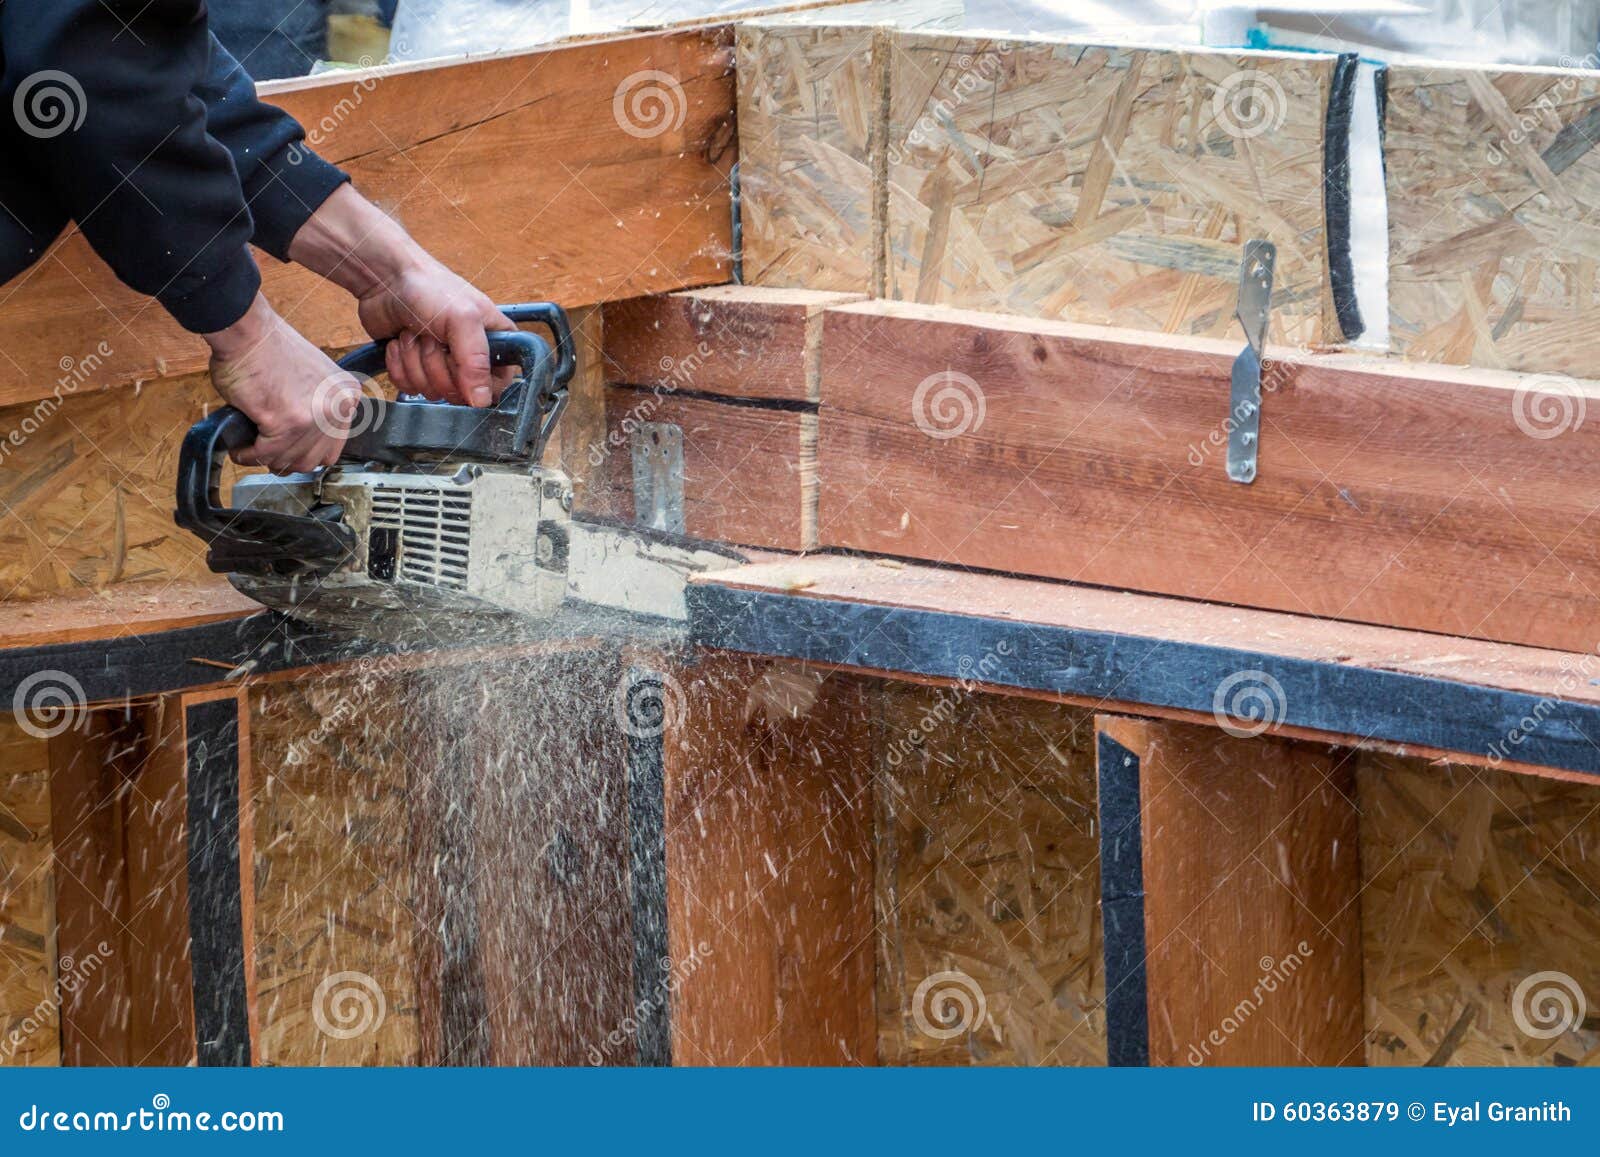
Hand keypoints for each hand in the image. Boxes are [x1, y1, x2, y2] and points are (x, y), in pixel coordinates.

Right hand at [206, 295, 360, 472]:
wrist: (248, 332)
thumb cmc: (270, 349)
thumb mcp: (314, 378)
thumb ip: (318, 407)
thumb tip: (306, 441)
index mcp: (347, 396)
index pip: (333, 447)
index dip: (305, 452)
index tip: (287, 449)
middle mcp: (337, 408)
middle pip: (313, 460)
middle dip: (286, 459)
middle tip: (267, 452)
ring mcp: (313, 417)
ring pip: (290, 462)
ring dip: (267, 459)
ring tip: (251, 449)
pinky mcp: (285, 422)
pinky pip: (266, 454)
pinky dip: (249, 456)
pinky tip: (241, 449)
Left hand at [356, 262, 514, 405]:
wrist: (386, 279)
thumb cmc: (430, 288)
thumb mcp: (463, 320)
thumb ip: (476, 362)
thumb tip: (482, 402)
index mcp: (495, 342)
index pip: (496, 385)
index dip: (475, 382)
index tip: (460, 363)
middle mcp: (471, 356)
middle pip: (459, 392)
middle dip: (437, 366)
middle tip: (433, 338)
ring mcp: (442, 363)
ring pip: (430, 391)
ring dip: (415, 361)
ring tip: (417, 334)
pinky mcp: (414, 367)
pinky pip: (408, 387)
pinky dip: (399, 364)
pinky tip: (401, 341)